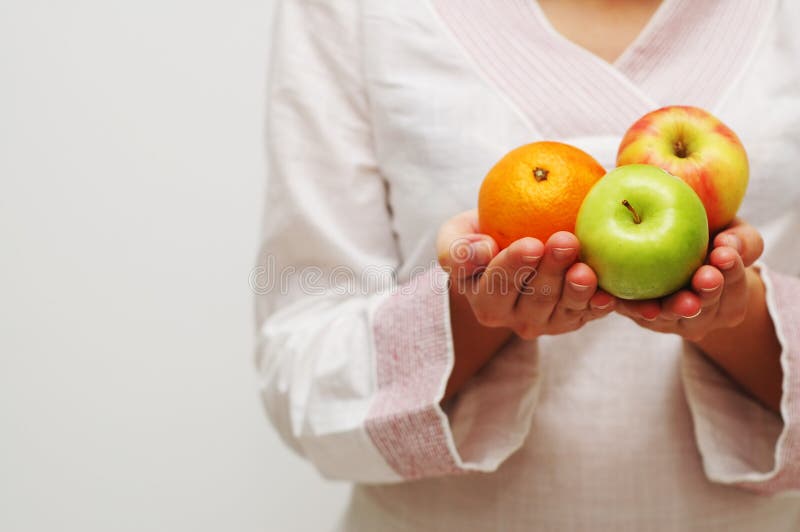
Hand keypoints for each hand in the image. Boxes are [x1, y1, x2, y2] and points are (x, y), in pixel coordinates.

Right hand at [438, 209, 614, 339]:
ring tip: (586, 269)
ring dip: (577, 290)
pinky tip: (611, 296)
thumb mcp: (455, 236)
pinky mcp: (575, 319)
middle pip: (534, 298)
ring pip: (563, 309)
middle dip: (551, 271)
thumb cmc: (483, 235)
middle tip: (566, 241)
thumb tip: (483, 250)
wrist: (514, 241)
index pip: (495, 286)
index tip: (530, 244)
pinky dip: (602, 307)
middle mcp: (514, 318)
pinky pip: (590, 314)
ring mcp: (547, 321)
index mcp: (483, 300)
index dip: (512, 266)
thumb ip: (456, 248)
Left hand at [615, 217, 764, 341]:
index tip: (725, 253)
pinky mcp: (642, 316)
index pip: (736, 287)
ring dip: (672, 307)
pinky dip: (628, 306)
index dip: (733, 272)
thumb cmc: (712, 241)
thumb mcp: (733, 236)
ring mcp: (673, 321)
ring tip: (675, 299)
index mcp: (731, 296)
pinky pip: (633, 312)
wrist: (673, 258)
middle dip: (707, 293)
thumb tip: (730, 243)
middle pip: (706, 309)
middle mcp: (704, 315)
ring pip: (672, 316)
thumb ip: (742, 240)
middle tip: (707, 277)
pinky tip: (617, 299)